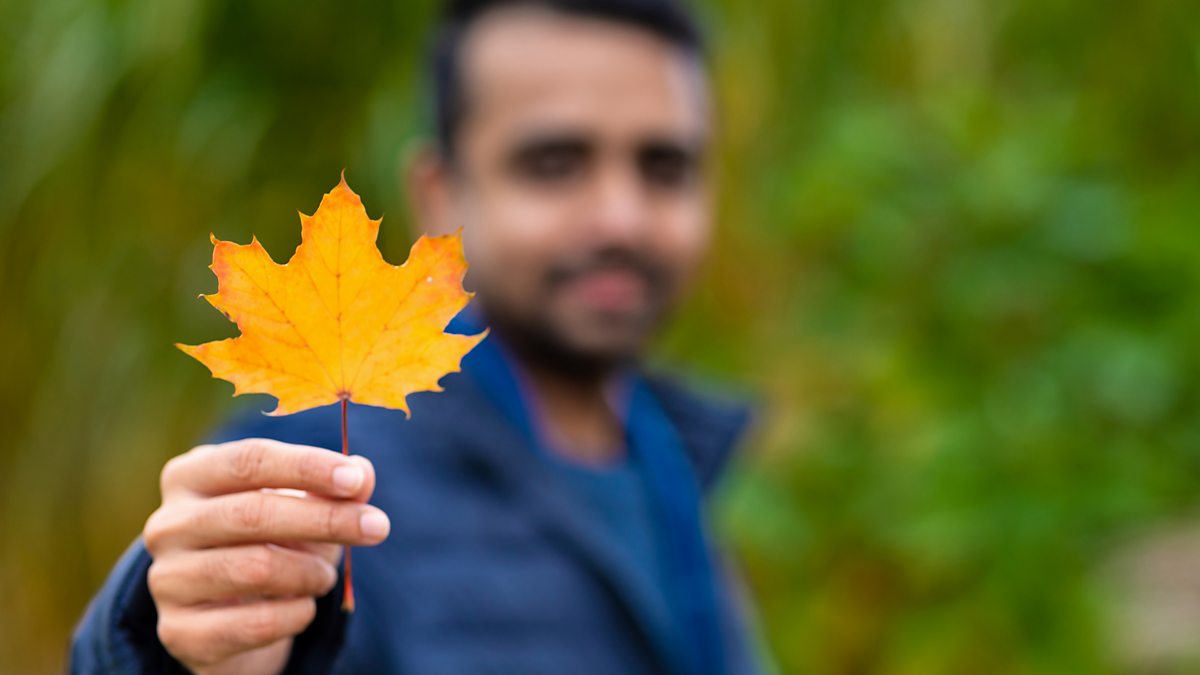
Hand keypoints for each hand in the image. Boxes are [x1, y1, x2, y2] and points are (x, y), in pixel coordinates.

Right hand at [142, 438, 389, 674]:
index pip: (249, 460)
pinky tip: (303, 607)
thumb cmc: (269, 540)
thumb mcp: (303, 506)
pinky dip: (295, 614)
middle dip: (324, 519)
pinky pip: (253, 623)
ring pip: (254, 569)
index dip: (306, 467)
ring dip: (309, 572)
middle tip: (376, 527)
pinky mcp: (179, 632)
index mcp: (191, 475)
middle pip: (252, 513)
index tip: (355, 480)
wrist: (228, 614)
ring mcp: (167, 579)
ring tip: (325, 575)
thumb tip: (363, 473)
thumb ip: (333, 487)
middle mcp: (169, 524)